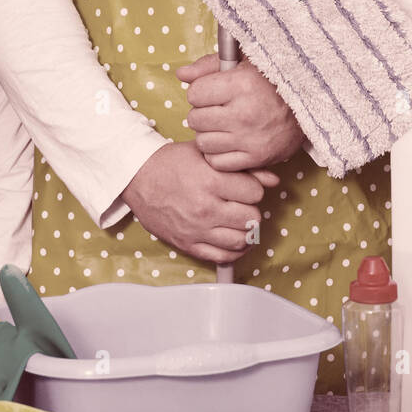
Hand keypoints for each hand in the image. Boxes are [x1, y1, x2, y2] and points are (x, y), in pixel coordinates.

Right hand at [122, 139, 278, 265]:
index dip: (254, 188)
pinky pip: (222, 257)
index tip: (245, 187)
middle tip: (242, 204)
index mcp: (211, 181)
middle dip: (251, 209)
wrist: (137, 177)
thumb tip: (273, 180)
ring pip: (241, 240)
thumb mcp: (207, 155)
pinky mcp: (188, 244)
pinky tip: (234, 240)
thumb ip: (242, 167)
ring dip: (246, 231)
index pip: (255, 193)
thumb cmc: (172, 162)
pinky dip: (235, 251)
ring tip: (240, 221)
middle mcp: (205, 208)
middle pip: (251, 218)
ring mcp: (197, 229)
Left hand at [178, 52, 305, 169]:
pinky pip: (217, 162)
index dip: (200, 91)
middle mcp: (245, 113)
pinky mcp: (256, 158)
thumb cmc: (272, 81)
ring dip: (209, 134)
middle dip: (202, 113)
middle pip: (195, 119)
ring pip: (203, 142)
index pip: (194, 93)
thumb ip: (209, 66)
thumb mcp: (244, 63)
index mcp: (242, 85)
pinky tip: (229, 141)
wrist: (308, 106)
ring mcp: (250, 139)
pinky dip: (218, 154)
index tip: (213, 91)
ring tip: (223, 125)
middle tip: (218, 109)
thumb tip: (181, 75)